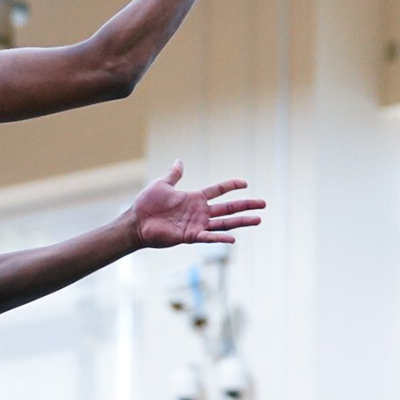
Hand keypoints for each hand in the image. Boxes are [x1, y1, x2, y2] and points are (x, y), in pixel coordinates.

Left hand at [130, 161, 265, 247]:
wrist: (136, 221)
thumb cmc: (147, 203)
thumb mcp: (162, 184)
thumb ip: (174, 175)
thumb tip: (179, 161)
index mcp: (195, 198)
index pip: (218, 191)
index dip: (231, 186)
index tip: (245, 183)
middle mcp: (199, 212)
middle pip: (228, 207)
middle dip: (246, 205)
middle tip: (264, 204)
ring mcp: (197, 224)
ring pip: (224, 223)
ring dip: (241, 221)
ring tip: (258, 220)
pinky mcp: (190, 236)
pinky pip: (208, 237)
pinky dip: (220, 238)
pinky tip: (234, 238)